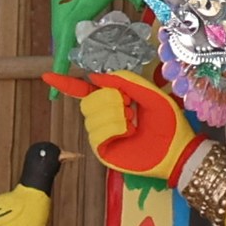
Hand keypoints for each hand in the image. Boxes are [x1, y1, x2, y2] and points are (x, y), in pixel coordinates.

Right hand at [46, 71, 193, 182]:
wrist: (177, 150)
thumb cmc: (169, 122)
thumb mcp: (150, 94)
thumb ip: (127, 80)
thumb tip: (96, 77)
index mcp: (114, 101)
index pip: (85, 90)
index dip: (66, 83)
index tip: (47, 75)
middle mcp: (105, 116)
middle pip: (88, 100)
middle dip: (109, 100)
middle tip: (130, 108)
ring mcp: (103, 134)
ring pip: (92, 116)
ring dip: (115, 116)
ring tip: (133, 124)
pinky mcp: (104, 150)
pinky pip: (97, 133)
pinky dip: (114, 129)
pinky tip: (128, 134)